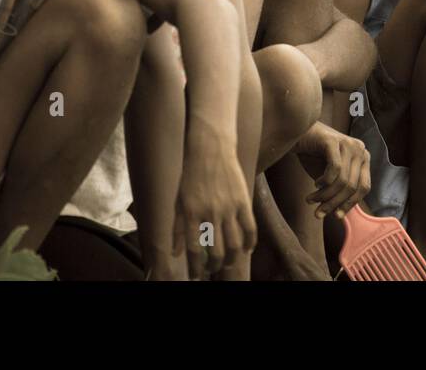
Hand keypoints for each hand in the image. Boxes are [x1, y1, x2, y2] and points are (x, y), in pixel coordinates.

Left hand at [174, 127, 255, 276]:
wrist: (210, 149)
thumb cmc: (191, 176)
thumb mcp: (179, 201)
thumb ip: (177, 229)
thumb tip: (176, 253)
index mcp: (191, 213)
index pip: (194, 250)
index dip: (195, 267)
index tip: (196, 276)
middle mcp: (210, 213)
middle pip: (216, 252)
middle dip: (214, 267)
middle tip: (212, 269)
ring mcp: (228, 207)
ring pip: (234, 244)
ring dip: (231, 259)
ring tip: (228, 263)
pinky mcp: (243, 201)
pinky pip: (250, 228)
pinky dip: (250, 242)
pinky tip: (246, 249)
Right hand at [295, 122, 370, 219]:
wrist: (298, 133)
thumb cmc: (314, 155)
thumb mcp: (331, 176)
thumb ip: (338, 191)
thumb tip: (339, 215)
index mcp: (363, 158)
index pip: (364, 187)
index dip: (350, 204)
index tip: (336, 216)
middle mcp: (360, 149)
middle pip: (352, 186)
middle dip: (334, 203)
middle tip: (318, 213)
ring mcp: (348, 143)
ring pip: (342, 181)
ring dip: (325, 195)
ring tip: (311, 200)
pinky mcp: (334, 140)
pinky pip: (334, 169)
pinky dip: (324, 181)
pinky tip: (315, 183)